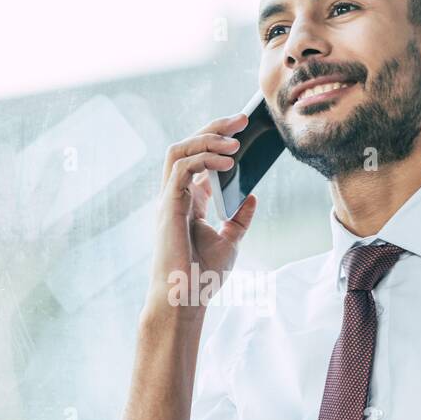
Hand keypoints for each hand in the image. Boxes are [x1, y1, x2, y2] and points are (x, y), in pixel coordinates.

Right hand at [145, 112, 257, 317]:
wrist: (185, 299)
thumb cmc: (202, 276)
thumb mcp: (230, 242)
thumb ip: (240, 219)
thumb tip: (252, 195)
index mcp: (187, 202)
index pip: (198, 159)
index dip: (217, 140)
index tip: (242, 129)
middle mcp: (175, 195)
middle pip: (187, 147)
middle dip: (213, 128)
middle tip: (242, 120)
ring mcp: (169, 199)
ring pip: (179, 151)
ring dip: (207, 139)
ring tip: (235, 140)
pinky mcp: (168, 206)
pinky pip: (182, 168)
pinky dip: (203, 159)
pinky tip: (227, 162)